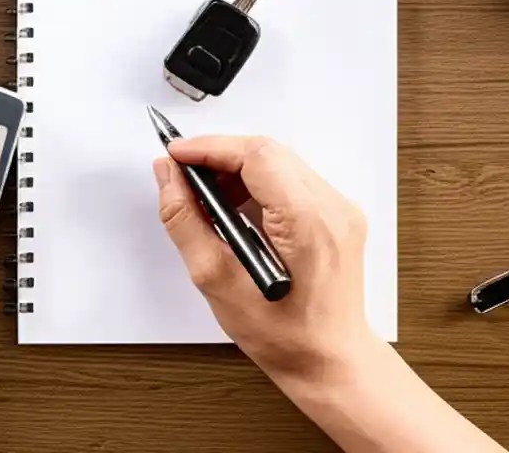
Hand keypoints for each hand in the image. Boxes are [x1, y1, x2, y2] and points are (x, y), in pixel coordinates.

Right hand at [154, 136, 375, 379]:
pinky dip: (259, 185)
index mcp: (307, 222)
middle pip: (268, 152)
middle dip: (220, 157)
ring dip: (238, 171)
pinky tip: (236, 208)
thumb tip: (168, 179)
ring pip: (280, 163)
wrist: (330, 360)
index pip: (256, 155)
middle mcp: (332, 208)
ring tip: (206, 199)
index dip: (210, 148)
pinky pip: (293, 181)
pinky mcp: (337, 216)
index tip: (176, 155)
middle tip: (184, 177)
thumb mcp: (217, 281)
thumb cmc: (285, 336)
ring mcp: (340, 210)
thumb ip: (186, 222)